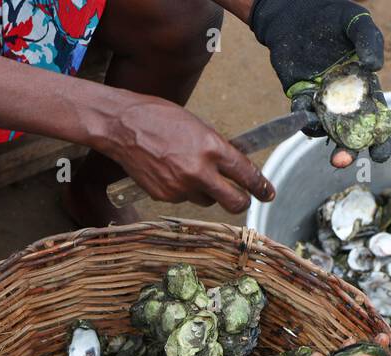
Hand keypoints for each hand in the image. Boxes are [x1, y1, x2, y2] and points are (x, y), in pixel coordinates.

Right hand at [103, 98, 274, 212]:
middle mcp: (199, 171)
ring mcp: (180, 187)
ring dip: (205, 192)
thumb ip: (216, 147)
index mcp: (212, 147)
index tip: (268, 193)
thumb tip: (231, 166)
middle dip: (241, 203)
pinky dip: (181, 189)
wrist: (122, 126)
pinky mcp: (164, 196)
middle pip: (233, 202)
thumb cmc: (159, 117)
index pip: (246, 174)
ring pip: (205, 200)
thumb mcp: (197, 126)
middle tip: (243, 200)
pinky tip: (169, 171)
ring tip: (188, 170)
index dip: (261, 186)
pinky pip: (182, 198)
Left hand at [250, 0, 389, 165]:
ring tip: (329, 151)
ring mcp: (322, 98)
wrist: (296, 12)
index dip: (380, 138)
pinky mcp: (300, 94)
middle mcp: (344, 97)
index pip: (377, 117)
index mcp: (365, 85)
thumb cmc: (333, 16)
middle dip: (349, 149)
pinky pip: (302, 112)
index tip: (380, 154)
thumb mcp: (356, 23)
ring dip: (326, 141)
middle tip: (344, 161)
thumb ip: (370, 41)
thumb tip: (376, 67)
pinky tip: (307, 116)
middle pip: (350, 131)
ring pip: (326, 128)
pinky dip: (304, 118)